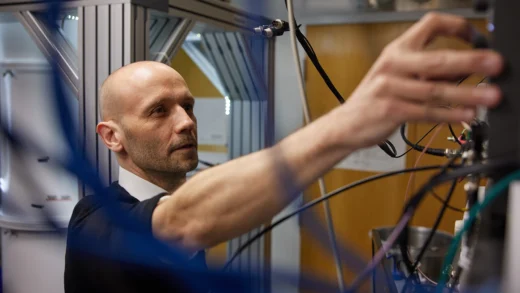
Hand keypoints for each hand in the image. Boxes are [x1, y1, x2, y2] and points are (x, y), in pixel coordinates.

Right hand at [336, 12, 503, 148]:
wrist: (345, 124)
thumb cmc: (375, 99)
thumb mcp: (399, 77)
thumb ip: (428, 73)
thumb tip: (466, 71)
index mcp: (397, 50)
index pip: (430, 25)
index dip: (456, 27)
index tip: (477, 36)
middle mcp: (393, 64)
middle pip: (438, 59)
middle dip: (471, 62)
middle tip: (496, 64)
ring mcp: (389, 87)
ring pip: (435, 90)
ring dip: (467, 94)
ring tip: (490, 97)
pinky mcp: (389, 110)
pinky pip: (425, 112)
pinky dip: (448, 115)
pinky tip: (466, 116)